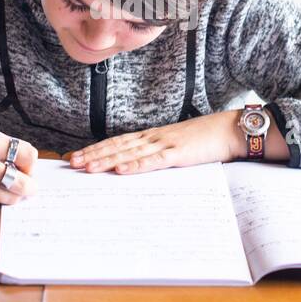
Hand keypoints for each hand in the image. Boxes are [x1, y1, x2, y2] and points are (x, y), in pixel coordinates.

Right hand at [0, 131, 38, 205]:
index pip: (28, 155)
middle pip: (25, 183)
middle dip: (30, 184)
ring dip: (15, 193)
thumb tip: (30, 165)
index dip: (30, 162)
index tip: (25, 164)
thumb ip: (4, 149)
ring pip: (12, 197)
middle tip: (27, 181)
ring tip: (7, 184)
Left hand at [66, 110, 246, 173]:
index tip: (77, 156)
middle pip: (117, 146)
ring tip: (87, 167)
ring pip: (129, 153)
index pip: (117, 142)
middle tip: (71, 163)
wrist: (229, 130)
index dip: (96, 148)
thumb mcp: (177, 145)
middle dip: (93, 154)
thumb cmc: (205, 139)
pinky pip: (153, 161)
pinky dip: (135, 166)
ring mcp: (164, 144)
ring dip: (106, 160)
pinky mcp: (178, 154)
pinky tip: (121, 171)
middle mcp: (153, 138)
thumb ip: (159, 153)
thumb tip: (140, 165)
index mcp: (152, 136)